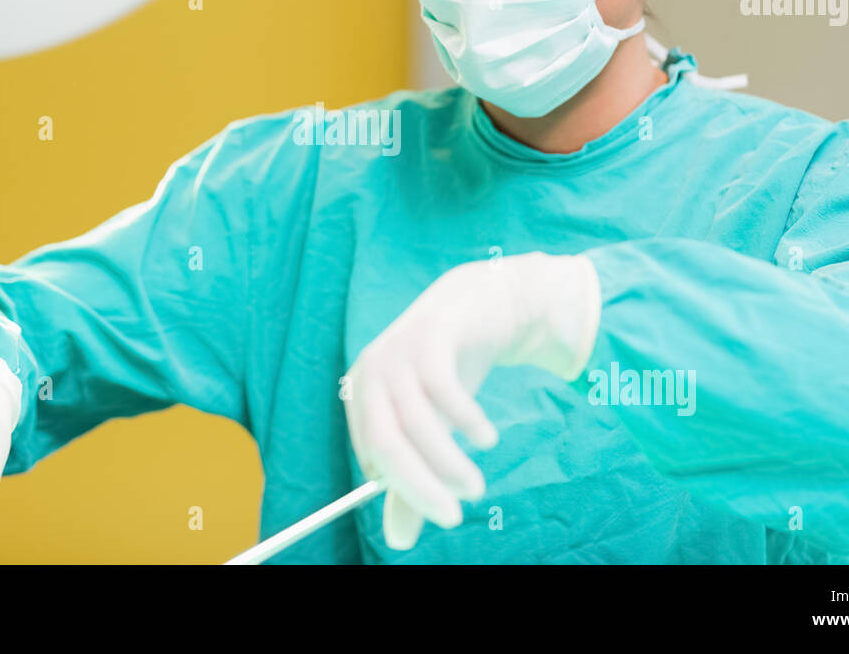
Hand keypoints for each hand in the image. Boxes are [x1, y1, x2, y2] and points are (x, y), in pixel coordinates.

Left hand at [343, 252, 599, 549]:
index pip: (374, 456)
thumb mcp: (430, 428)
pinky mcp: (430, 335)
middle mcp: (372, 373)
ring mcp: (399, 352)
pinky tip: (486, 438)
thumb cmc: (447, 373)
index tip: (440, 515)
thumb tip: (398, 543)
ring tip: (476, 484)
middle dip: (420, 486)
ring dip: (448, 461)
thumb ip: (412, 480)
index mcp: (362, 396)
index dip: (405, 489)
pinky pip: (443, 388)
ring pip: (418, 421)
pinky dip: (466, 419)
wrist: (477, 305)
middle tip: (454, 516)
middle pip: (388, 442)